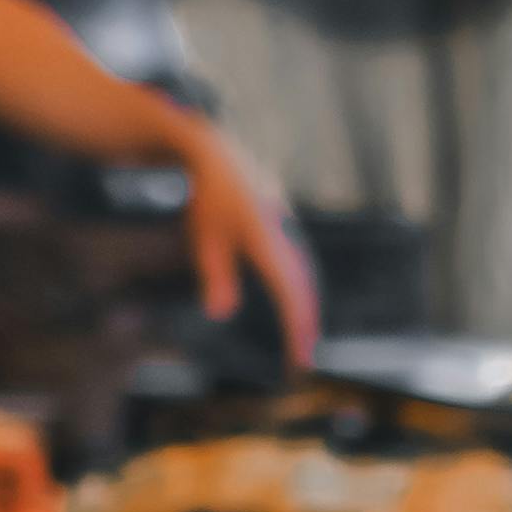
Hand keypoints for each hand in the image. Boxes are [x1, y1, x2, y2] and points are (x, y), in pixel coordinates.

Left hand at [167, 112, 320, 365]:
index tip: (297, 358)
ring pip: (305, 275)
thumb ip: (215, 277)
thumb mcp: (204, 239)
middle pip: (305, 288)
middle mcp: (284, 234)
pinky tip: (296, 299)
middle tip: (303, 358)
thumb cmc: (207, 199)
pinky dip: (300, 287)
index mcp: (266, 240)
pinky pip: (299, 262)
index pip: (289, 294)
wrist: (215, 154)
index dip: (295, 329)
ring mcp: (288, 228)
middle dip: (305, 324)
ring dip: (306, 307)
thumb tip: (220, 314)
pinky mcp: (285, 224)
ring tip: (302, 335)